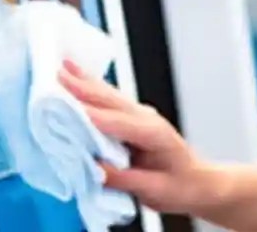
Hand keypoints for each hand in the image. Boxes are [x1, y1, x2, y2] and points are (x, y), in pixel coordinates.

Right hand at [59, 60, 215, 213]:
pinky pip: (110, 102)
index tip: (69, 106)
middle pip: (111, 100)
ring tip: (66, 65)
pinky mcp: (133, 120)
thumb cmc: (180, 187)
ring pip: (110, 96)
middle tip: (59, 73)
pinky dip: (93, 89)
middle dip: (84, 87)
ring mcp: (141, 117)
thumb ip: (125, 179)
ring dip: (87, 81)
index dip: (92, 115)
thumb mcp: (154, 190)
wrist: (197, 183)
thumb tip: (95, 169)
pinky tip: (82, 79)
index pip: (117, 123)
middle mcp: (147, 119)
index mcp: (154, 134)